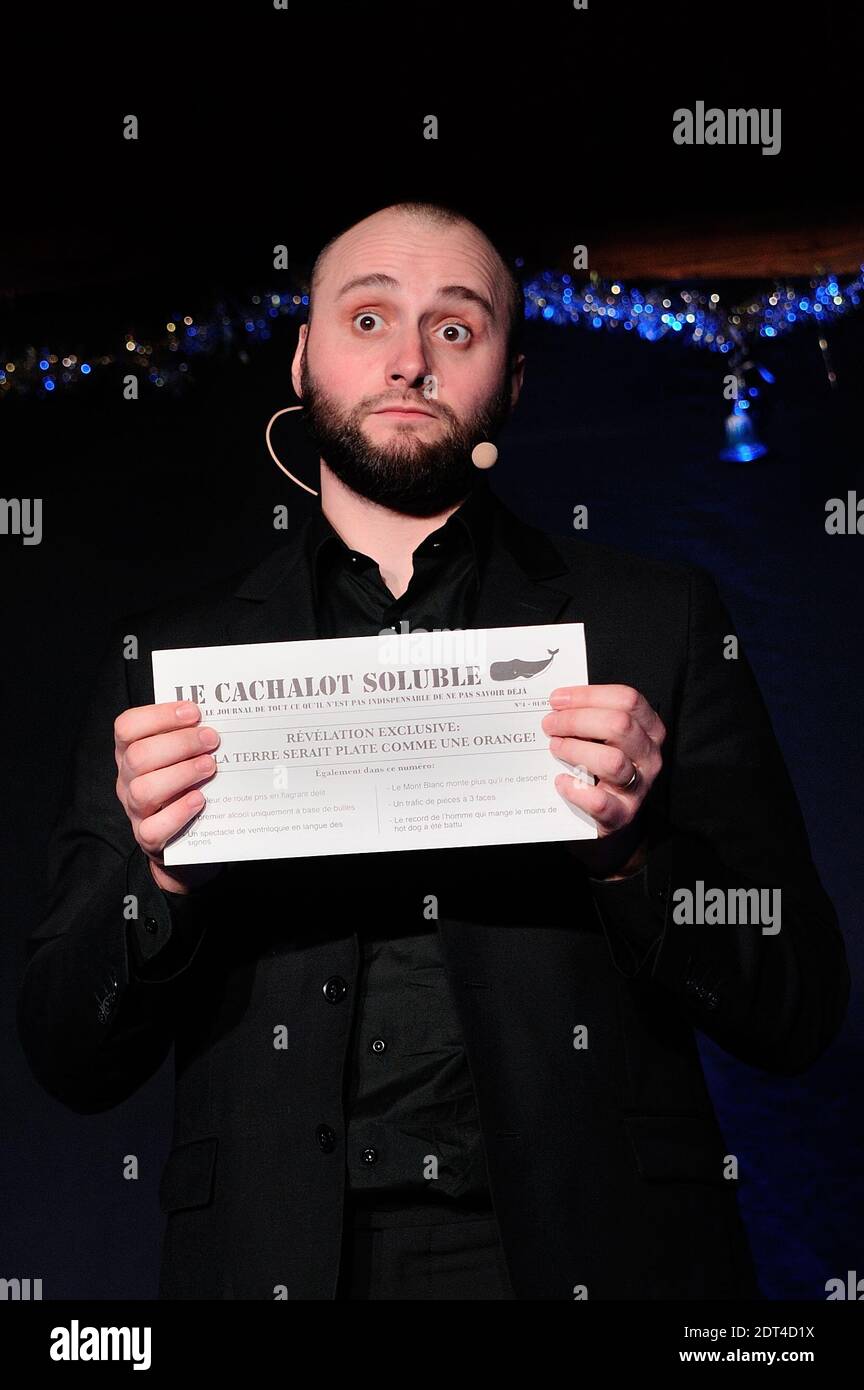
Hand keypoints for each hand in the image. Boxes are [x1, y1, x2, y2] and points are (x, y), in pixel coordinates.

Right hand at [114, 701, 224, 894]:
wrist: (184, 838)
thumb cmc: (183, 784)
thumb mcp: (179, 756)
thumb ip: (188, 736)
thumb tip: (219, 716)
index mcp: (129, 752)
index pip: (127, 727)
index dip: (159, 716)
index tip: (194, 712)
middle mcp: (127, 779)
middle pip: (138, 756)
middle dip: (180, 743)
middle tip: (211, 740)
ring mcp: (135, 809)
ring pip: (143, 790)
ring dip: (181, 774)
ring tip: (210, 767)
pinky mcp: (148, 837)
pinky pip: (154, 828)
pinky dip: (178, 812)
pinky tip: (200, 799)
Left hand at [541, 684, 665, 878]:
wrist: (606, 815)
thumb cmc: (600, 766)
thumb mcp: (603, 736)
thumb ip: (589, 716)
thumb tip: (556, 703)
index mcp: (648, 729)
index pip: (627, 700)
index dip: (589, 695)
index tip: (557, 699)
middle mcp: (649, 755)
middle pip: (620, 725)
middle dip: (577, 720)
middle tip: (550, 725)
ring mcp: (639, 786)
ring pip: (612, 761)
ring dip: (575, 751)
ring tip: (555, 749)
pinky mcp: (622, 814)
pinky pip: (600, 801)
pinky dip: (576, 789)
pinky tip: (561, 781)